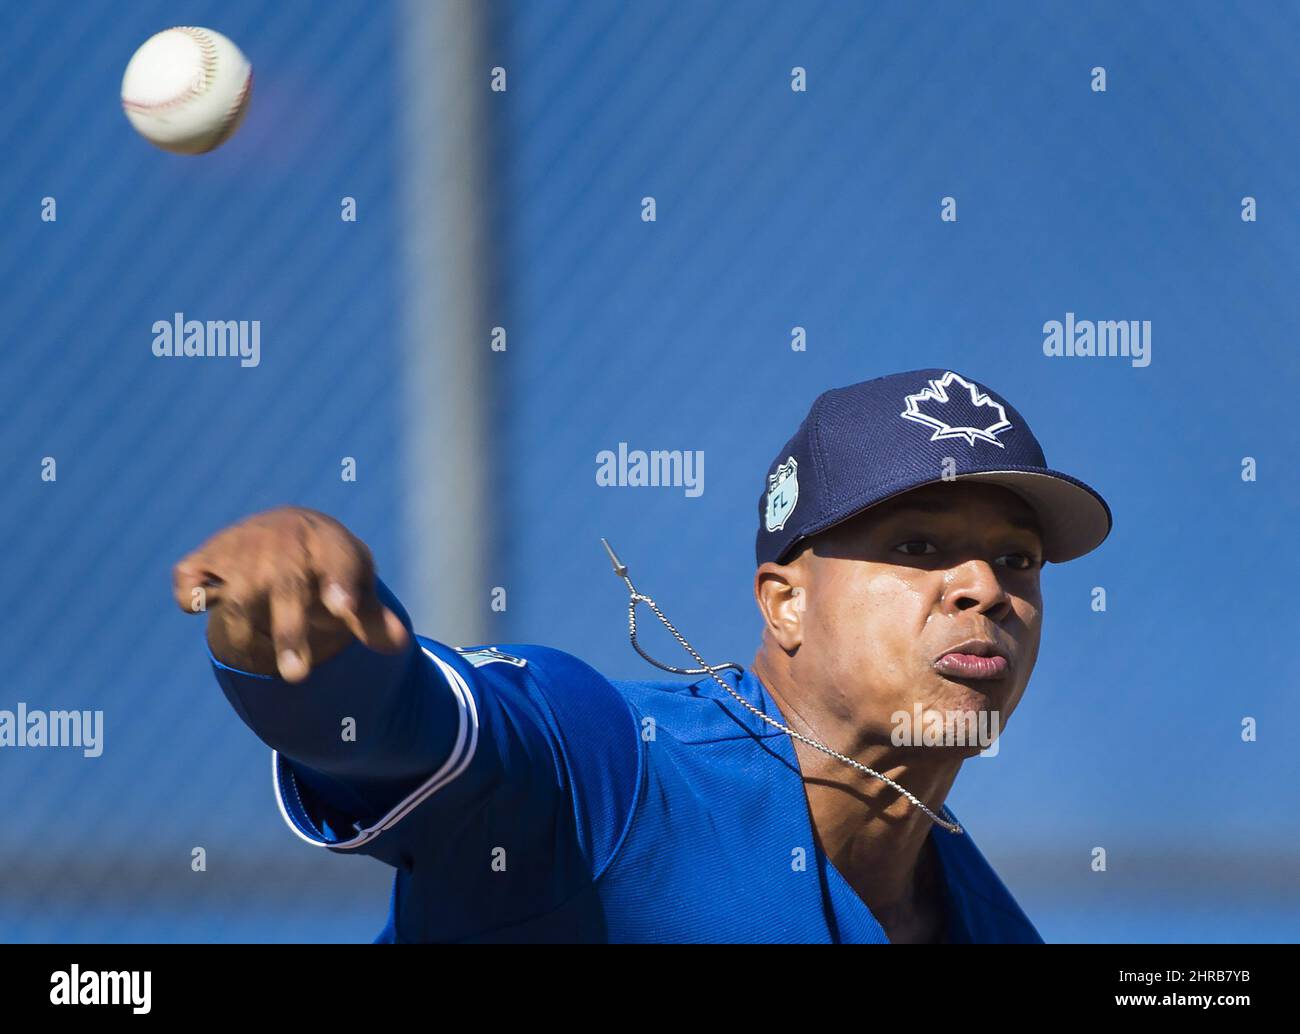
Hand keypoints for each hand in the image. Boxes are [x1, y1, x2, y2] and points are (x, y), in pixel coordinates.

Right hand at [172, 506, 409, 680]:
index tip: (344, 606)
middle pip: (287, 589)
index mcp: (330, 548)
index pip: (339, 565)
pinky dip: (192, 597)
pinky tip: (206, 603)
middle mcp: (286, 543)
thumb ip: (373, 619)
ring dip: (245, 628)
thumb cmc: (331, 567)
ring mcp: (242, 548)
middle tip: (297, 677)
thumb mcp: (356, 585)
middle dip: (290, 633)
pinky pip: (189, 582)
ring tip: (255, 646)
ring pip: (239, 595)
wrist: (294, 528)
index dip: (341, 586)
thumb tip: (400, 644)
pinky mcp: (205, 558)